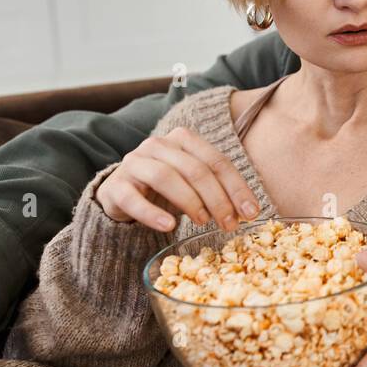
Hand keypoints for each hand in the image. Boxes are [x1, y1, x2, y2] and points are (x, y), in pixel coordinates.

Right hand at [96, 125, 259, 231]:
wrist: (123, 196)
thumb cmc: (167, 190)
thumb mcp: (194, 185)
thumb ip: (219, 190)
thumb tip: (249, 212)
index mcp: (183, 139)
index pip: (216, 161)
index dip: (237, 187)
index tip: (251, 213)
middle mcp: (157, 145)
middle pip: (194, 169)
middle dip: (218, 199)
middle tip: (230, 224)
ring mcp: (134, 163)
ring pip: (166, 177)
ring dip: (190, 202)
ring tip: (204, 222)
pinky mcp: (115, 186)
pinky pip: (134, 200)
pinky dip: (153, 214)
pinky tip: (169, 227)